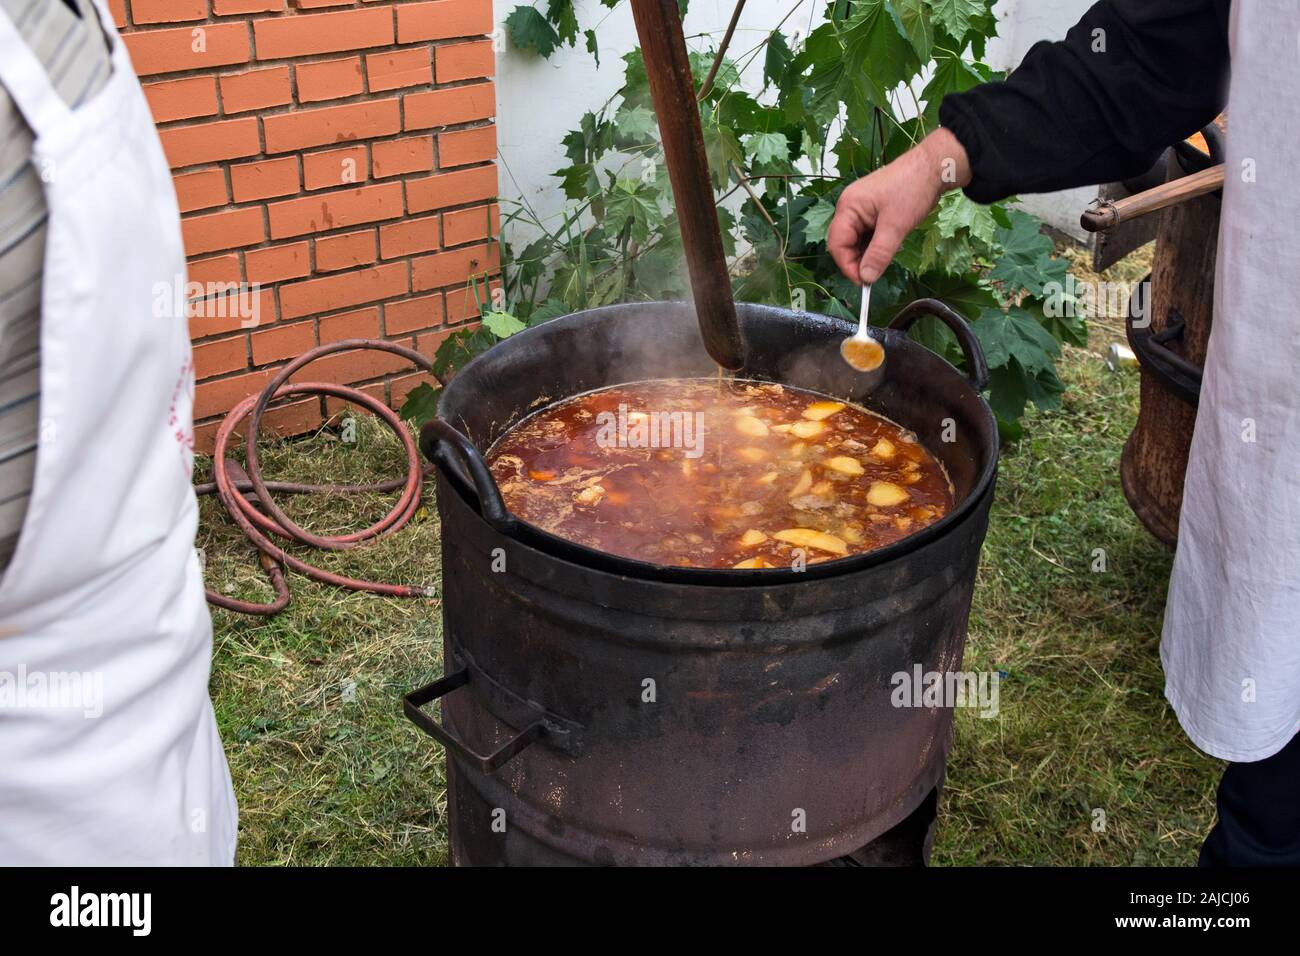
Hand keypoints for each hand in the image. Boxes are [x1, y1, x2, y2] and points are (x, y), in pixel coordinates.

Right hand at [827, 128, 971, 284]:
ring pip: (856, 240)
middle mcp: (849, 207)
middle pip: (844, 242)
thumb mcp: (896, 226)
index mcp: (848, 207)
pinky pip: (866, 233)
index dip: (848, 266)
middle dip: (857, 260)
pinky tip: (889, 246)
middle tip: (875, 273)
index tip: (865, 282)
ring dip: (868, 253)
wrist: (934, 167)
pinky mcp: (872, 210)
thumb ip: (879, 254)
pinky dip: (875, 244)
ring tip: (886, 257)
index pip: (837, 244)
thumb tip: (866, 278)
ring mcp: (860, 208)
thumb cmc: (912, 190)